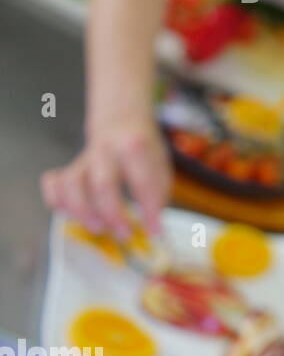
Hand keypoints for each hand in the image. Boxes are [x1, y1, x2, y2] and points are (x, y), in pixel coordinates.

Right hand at [41, 116, 171, 237]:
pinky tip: (71, 213)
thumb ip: (157, 194)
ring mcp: (84, 159)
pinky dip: (57, 201)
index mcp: (134, 147)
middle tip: (125, 234)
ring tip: (98, 227)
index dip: (149, 209)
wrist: (120, 121)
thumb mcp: (160, 165)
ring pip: (72, 184)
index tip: (154, 231)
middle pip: (102, 184)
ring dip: (82, 211)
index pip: (142, 181)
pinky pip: (53, 183)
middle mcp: (106, 152)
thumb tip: (153, 228)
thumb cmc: (142, 150)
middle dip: (113, 214)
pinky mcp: (70, 168)